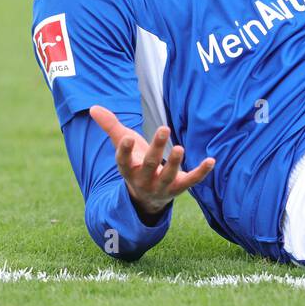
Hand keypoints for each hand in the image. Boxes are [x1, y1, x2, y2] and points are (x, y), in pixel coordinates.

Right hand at [88, 105, 213, 218]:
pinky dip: (201, 172)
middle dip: (156, 149)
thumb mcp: (123, 147)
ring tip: (180, 147)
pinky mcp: (179, 188)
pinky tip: (211, 160)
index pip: (123, 162)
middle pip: (149, 165)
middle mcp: (144, 181)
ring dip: (175, 162)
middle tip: (163, 127)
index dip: (124, 151)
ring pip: (168, 175)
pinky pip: (191, 181)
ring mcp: (162, 187)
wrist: (147, 197)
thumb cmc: (136, 164)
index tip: (127, 138)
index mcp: (128, 170)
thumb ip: (111, 127)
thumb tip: (93, 107)